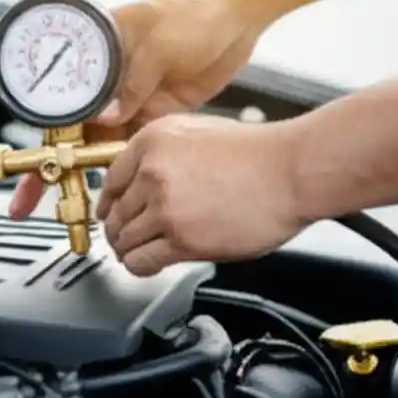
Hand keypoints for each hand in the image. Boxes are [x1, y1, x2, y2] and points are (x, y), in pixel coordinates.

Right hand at [9, 0, 272, 219]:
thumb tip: (107, 117)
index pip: (61, 93)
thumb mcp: (160, 45)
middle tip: (33, 194)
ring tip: (71, 199)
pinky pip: (130, 143)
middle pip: (72, 124)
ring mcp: (130, 96)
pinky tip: (112, 185)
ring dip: (85, 167)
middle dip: (52, 160)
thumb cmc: (196, 15)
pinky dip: (121, 164)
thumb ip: (133, 83)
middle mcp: (108, 76)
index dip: (45, 127)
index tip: (34, 157)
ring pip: (98, 139)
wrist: (237, 20)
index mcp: (99, 49)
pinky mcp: (154, 110)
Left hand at [96, 113, 305, 275]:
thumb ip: (163, 152)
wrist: (289, 171)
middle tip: (121, 239)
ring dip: (126, 250)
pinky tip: (147, 265)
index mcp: (152, 141)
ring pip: (124, 239)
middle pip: (115, 213)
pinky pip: (142, 260)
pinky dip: (138, 266)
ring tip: (134, 254)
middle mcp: (151, 172)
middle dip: (116, 230)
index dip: (107, 203)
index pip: (111, 180)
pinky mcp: (181, 239)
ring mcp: (164, 207)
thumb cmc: (258, 153)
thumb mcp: (197, 131)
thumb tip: (142, 176)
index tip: (108, 213)